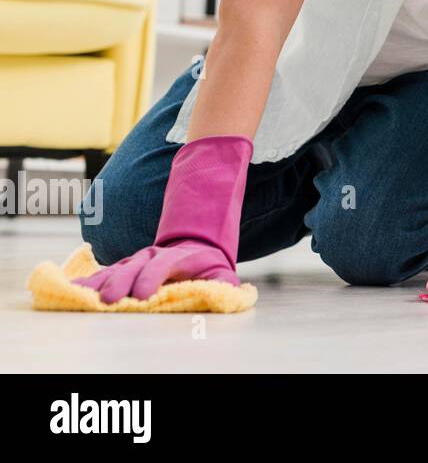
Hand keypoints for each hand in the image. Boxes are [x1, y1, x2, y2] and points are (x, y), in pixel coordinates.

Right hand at [74, 134, 252, 303]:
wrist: (193, 245)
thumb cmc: (208, 266)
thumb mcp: (222, 273)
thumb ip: (226, 283)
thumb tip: (235, 292)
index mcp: (178, 256)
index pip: (162, 265)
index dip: (152, 278)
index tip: (142, 295)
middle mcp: (153, 255)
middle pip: (134, 266)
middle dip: (121, 283)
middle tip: (109, 301)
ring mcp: (136, 259)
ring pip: (115, 267)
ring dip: (99, 282)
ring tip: (82, 295)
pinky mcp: (124, 266)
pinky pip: (104, 273)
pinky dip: (89, 281)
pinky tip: (73, 290)